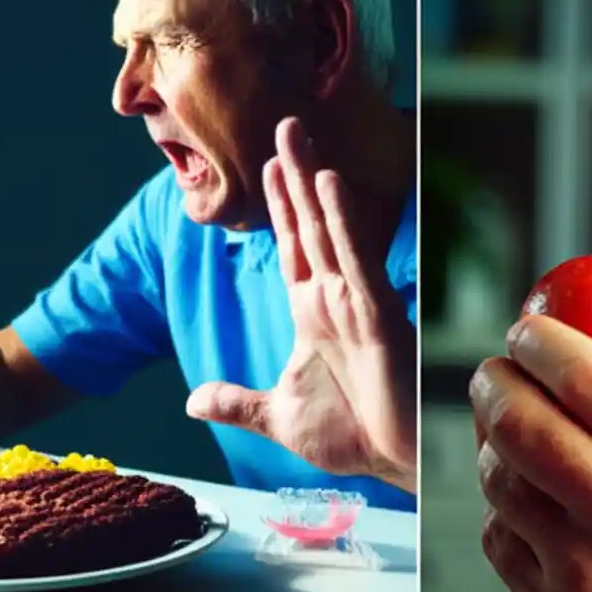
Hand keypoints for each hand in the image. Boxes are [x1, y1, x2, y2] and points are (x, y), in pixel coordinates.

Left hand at [185, 117, 415, 491]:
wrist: (398, 464)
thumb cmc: (353, 436)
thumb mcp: (278, 418)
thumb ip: (237, 403)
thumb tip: (192, 401)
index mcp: (313, 314)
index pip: (292, 247)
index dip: (279, 207)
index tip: (264, 166)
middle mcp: (335, 298)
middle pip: (309, 224)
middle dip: (294, 175)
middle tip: (285, 126)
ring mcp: (357, 303)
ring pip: (330, 230)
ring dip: (312, 182)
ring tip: (297, 138)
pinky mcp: (378, 317)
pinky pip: (357, 261)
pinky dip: (342, 223)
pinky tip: (329, 186)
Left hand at [472, 315, 591, 591]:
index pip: (588, 378)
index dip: (542, 341)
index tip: (529, 328)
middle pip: (520, 423)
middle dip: (492, 379)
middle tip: (496, 366)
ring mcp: (582, 567)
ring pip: (498, 479)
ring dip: (488, 438)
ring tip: (503, 420)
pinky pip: (497, 536)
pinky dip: (499, 504)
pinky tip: (518, 486)